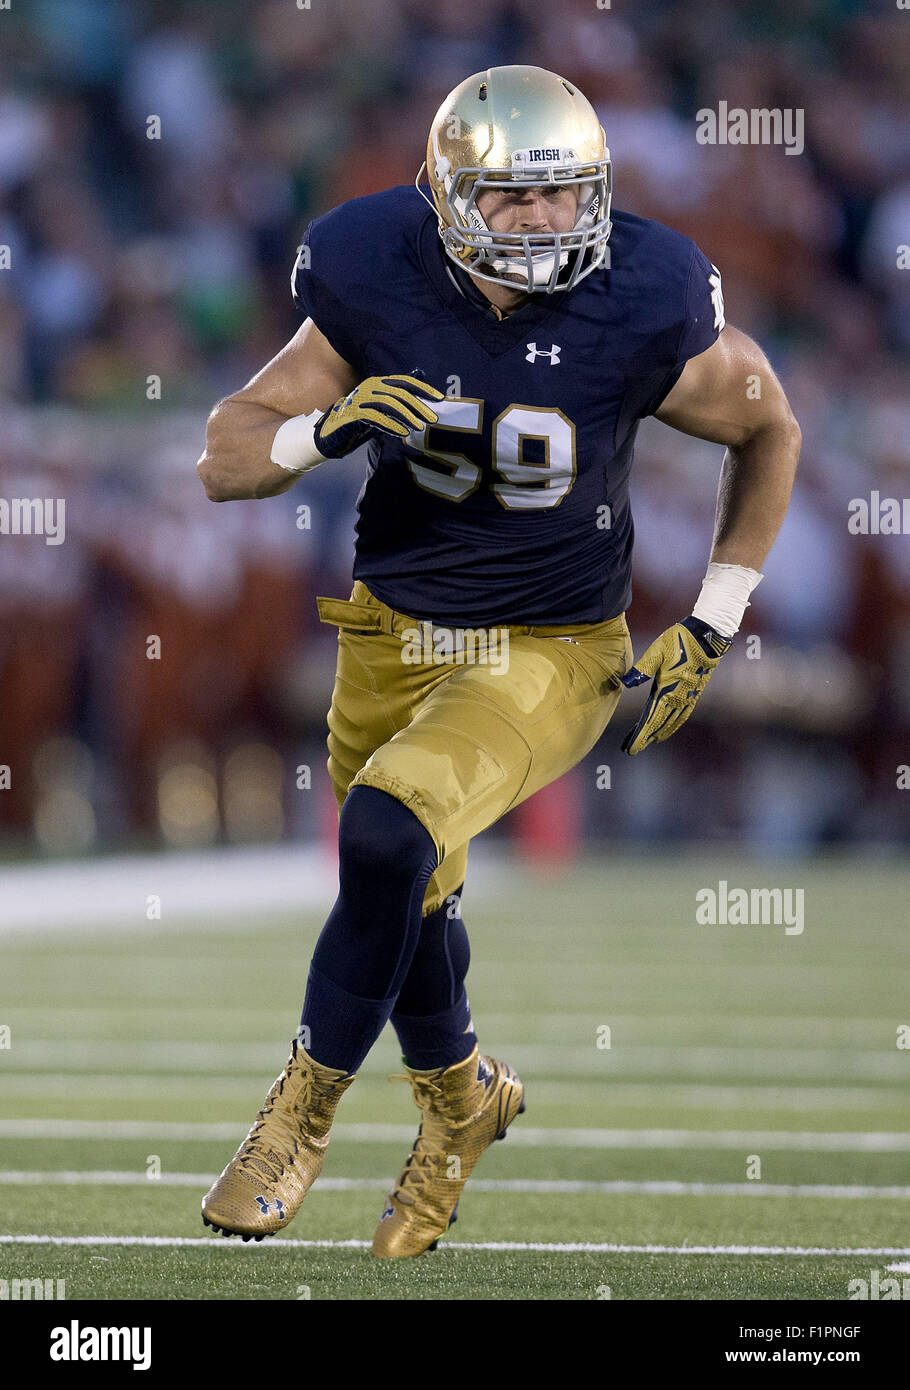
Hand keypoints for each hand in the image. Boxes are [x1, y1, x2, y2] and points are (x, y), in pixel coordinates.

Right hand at [314, 369, 443, 457]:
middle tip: (433, 419)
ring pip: (389, 404)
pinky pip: (376, 417)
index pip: (404, 381)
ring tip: (419, 428)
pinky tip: (402, 433)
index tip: (440, 398)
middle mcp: (370, 386)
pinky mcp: (353, 413)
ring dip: (407, 416)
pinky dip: (391, 425)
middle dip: (418, 406)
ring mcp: (360, 399)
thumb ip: (398, 397)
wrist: (332, 434)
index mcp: (378, 382)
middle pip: (399, 393)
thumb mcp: (382, 409)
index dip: (423, 388)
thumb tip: (419, 377)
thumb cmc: (360, 421)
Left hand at [619, 616, 731, 754]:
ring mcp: (688, 696)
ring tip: (648, 741)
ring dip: (660, 733)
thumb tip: (626, 683)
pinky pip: (683, 715)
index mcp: (667, 690)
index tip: (631, 748)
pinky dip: (674, 725)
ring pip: (672, 722)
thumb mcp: (657, 651)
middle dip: (645, 738)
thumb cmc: (679, 641)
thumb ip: (642, 668)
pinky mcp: (695, 693)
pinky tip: (669, 727)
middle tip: (632, 749)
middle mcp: (678, 697)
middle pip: (659, 724)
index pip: (651, 719)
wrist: (707, 637)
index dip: (640, 735)